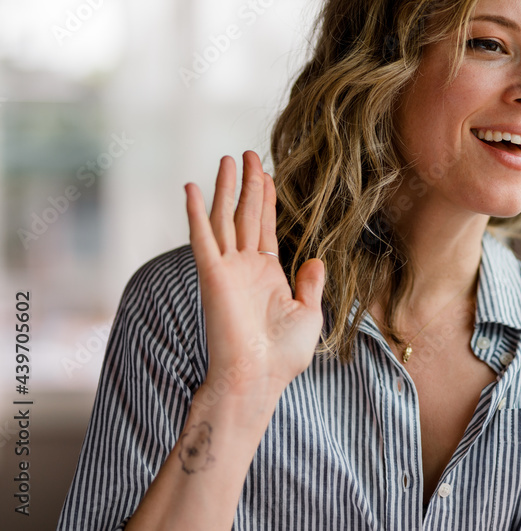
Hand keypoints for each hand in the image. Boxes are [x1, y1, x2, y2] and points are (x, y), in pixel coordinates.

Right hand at [185, 151, 324, 407]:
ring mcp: (228, 269)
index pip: (265, 227)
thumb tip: (315, 259)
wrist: (259, 378)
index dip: (266, 200)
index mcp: (269, 275)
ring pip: (225, 219)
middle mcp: (246, 267)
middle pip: (245, 215)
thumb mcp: (309, 314)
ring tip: (228, 159)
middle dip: (248, 184)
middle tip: (248, 154)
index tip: (266, 173)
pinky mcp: (213, 275)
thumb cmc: (283, 355)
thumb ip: (311, 284)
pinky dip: (197, 212)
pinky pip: (203, 237)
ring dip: (226, 189)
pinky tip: (194, 187)